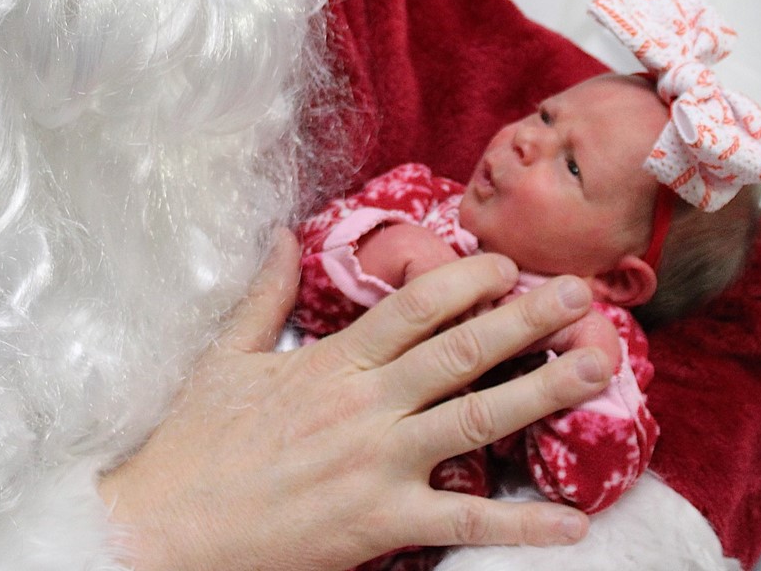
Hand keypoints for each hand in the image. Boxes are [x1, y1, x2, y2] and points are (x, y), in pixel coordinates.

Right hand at [99, 231, 611, 570]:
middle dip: (525, 318)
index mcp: (330, 362)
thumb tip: (282, 232)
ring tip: (596, 366)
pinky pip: (463, 521)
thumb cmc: (192, 447)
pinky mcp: (379, 521)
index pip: (412, 306)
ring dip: (542, 391)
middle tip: (580, 294)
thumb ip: (263, 293)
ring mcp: (376, 462)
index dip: (465, 279)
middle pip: (459, 350)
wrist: (164, 527)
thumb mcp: (223, 357)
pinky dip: (521, 524)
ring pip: (474, 417)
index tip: (508, 262)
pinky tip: (571, 524)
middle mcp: (363, 404)